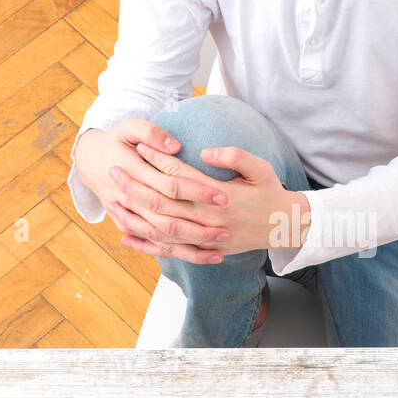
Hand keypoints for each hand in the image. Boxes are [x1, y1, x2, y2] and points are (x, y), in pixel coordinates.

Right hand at [73, 118, 234, 264]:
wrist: (92, 161)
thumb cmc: (117, 141)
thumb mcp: (129, 128)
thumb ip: (150, 132)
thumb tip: (174, 146)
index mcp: (133, 172)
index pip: (171, 185)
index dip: (198, 191)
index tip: (224, 195)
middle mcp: (130, 199)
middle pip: (168, 219)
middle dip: (199, 227)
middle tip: (227, 230)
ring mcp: (129, 216)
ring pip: (162, 238)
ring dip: (191, 246)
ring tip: (221, 250)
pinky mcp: (131, 227)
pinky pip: (155, 246)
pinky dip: (177, 254)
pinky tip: (203, 257)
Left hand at [120, 142, 311, 258]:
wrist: (285, 227)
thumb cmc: (271, 193)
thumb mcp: (261, 167)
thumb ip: (235, 156)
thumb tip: (205, 152)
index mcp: (221, 196)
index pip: (180, 177)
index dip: (157, 160)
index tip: (139, 146)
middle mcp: (209, 220)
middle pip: (163, 203)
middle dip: (135, 186)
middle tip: (113, 170)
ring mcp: (205, 238)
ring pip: (160, 229)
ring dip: (134, 215)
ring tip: (112, 200)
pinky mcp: (204, 250)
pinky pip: (169, 251)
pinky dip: (146, 245)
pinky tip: (126, 235)